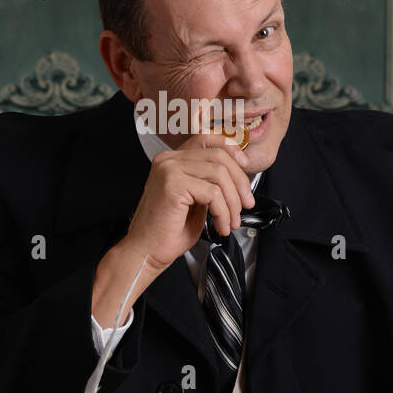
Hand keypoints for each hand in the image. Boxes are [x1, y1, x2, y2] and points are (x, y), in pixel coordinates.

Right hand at [124, 132, 255, 271]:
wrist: (145, 252)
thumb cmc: (167, 232)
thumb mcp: (195, 201)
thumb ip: (209, 184)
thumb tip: (237, 178)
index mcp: (171, 161)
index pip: (206, 139)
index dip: (231, 149)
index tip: (245, 166)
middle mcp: (168, 160)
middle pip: (218, 156)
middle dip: (239, 181)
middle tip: (246, 203)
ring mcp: (169, 170)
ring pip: (219, 174)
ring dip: (232, 202)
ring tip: (231, 221)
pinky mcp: (173, 185)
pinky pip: (213, 193)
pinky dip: (223, 212)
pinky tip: (220, 226)